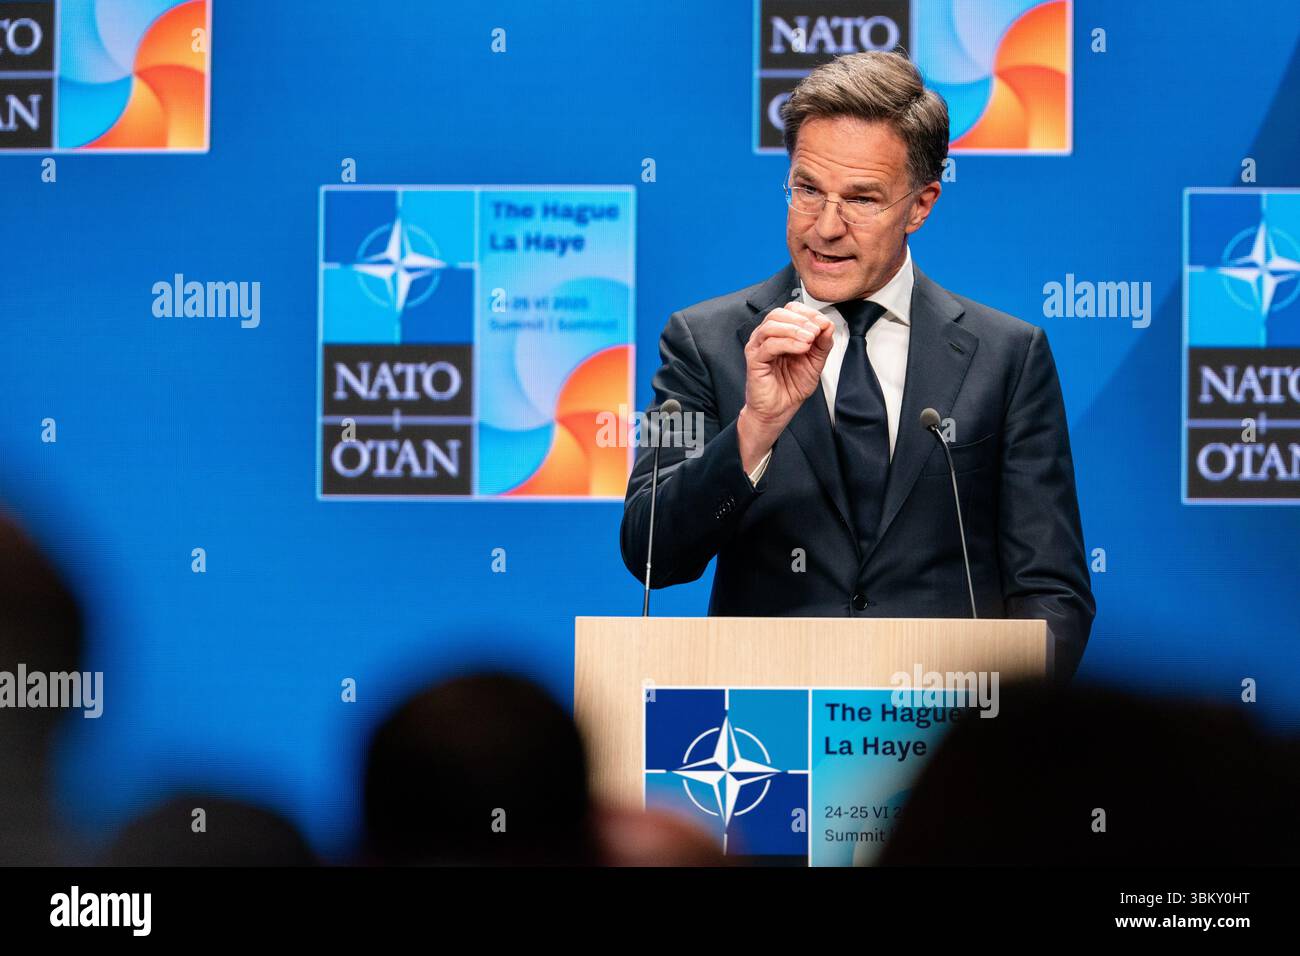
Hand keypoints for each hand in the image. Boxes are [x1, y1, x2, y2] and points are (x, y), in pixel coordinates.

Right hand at [738, 301, 833, 471]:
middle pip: (779, 313)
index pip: (790, 310)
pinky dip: (788, 343)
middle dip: (802, 319)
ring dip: (794, 329)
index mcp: (780, 333)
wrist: (778, 411)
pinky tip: (801, 348)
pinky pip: (769, 345)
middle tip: (816, 331)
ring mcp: (758, 347)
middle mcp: (766, 337)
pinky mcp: (754, 360)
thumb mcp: (814, 362)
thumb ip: (822, 344)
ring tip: (809, 339)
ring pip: (771, 325)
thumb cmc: (791, 387)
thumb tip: (828, 325)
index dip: (808, 313)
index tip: (824, 324)